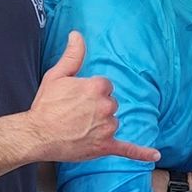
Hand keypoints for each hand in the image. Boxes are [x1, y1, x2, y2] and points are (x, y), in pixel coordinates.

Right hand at [21, 32, 159, 166]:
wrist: (36, 134)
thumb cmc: (45, 105)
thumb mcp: (56, 75)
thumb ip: (72, 55)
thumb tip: (77, 35)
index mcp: (98, 87)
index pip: (106, 87)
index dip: (91, 93)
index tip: (77, 99)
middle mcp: (106, 106)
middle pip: (111, 104)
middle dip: (97, 109)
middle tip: (75, 115)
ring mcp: (107, 127)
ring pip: (113, 122)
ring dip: (101, 125)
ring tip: (79, 129)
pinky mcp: (105, 146)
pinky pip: (128, 149)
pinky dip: (142, 153)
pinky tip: (155, 156)